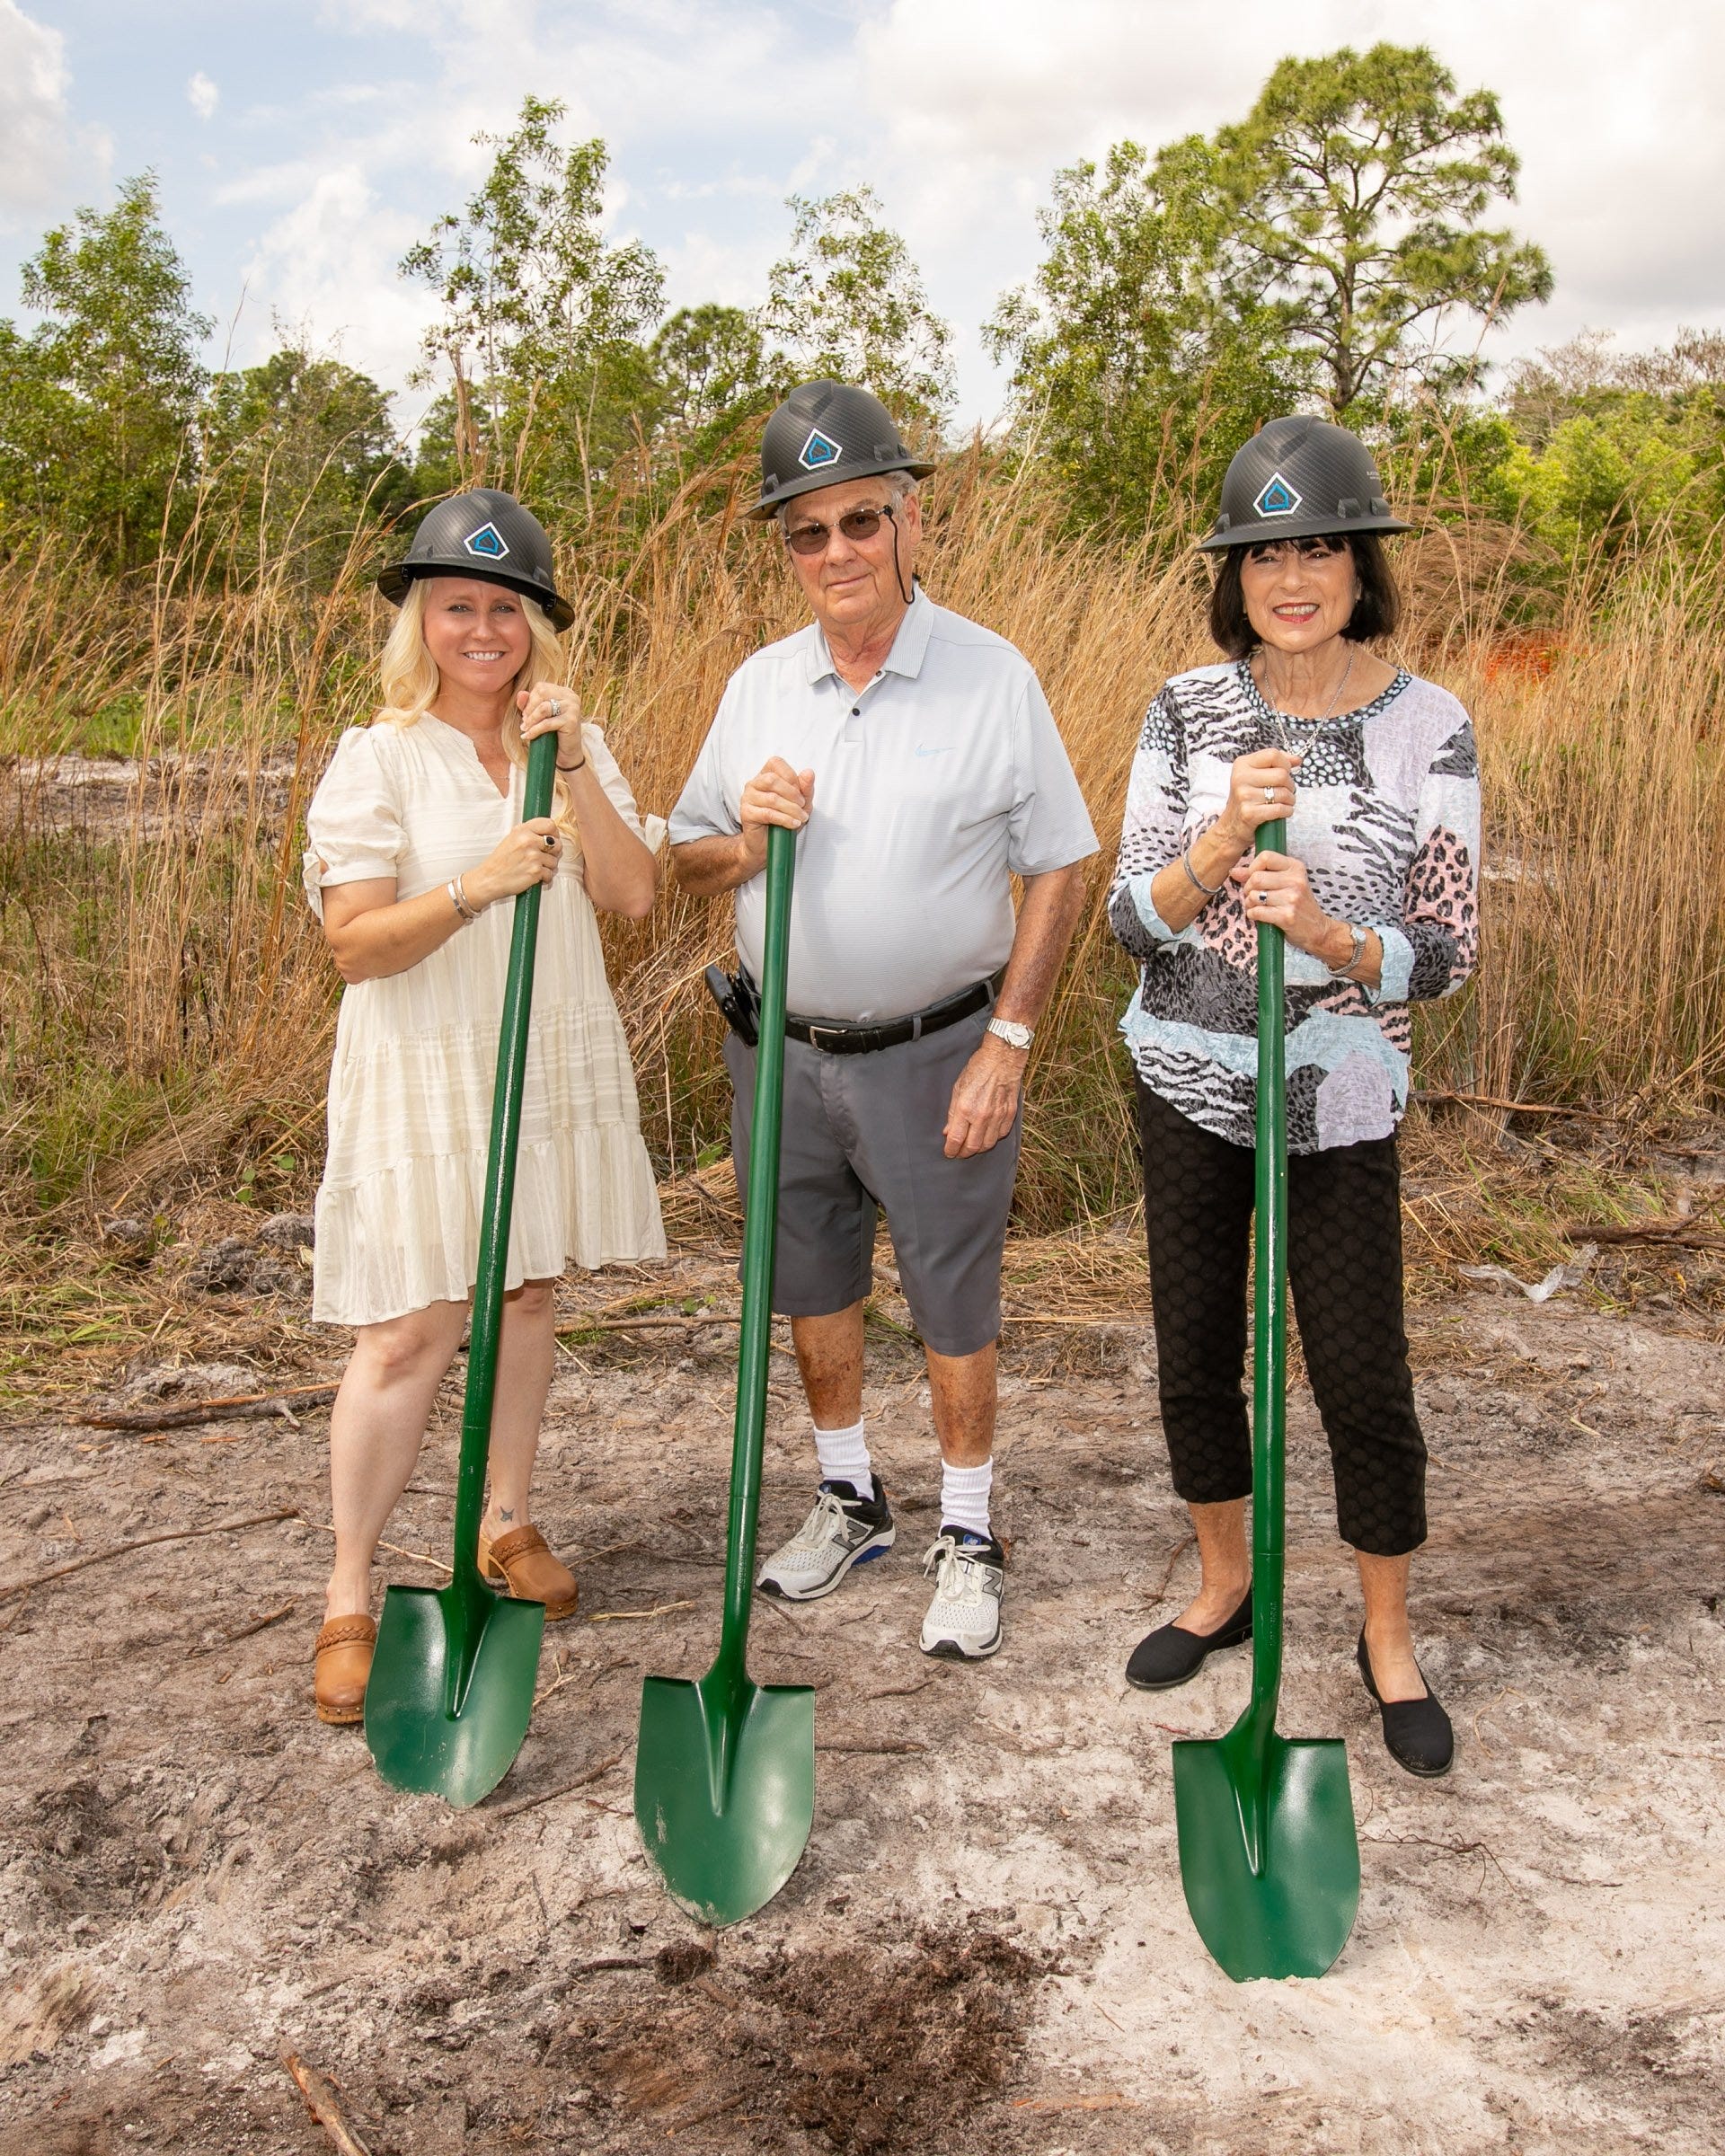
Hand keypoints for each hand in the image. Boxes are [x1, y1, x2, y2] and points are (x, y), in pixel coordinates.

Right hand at [467, 817, 563, 907]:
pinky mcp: (535, 871)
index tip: (552, 839)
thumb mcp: (511, 839)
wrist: (489, 879)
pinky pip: (550, 874)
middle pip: (557, 843)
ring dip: (548, 867)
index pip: (550, 824)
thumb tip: (550, 835)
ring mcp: (533, 856)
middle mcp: (528, 841)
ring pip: (554, 861)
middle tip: (543, 858)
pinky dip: (544, 878)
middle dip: (554, 853)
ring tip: (535, 868)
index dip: (554, 833)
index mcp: (522, 830)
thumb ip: (529, 834)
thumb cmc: (500, 862)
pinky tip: (534, 877)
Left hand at [517, 685, 585, 768]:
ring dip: (531, 719)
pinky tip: (527, 736)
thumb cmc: (553, 734)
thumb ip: (529, 703)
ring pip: (544, 708)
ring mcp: (573, 708)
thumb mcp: (538, 716)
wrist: (567, 754)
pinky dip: (534, 730)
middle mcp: (571, 697)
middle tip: (524, 722)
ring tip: (525, 728)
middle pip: (542, 693)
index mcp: (565, 692)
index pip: (541, 688)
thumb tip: (520, 694)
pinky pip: (547, 723)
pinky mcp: (572, 721)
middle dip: (529, 708)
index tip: (525, 715)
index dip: (529, 700)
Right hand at [738, 757, 813, 876]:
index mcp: (765, 775)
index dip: (791, 776)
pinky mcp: (746, 813)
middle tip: (803, 806)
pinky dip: (785, 819)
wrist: (767, 845)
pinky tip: (793, 824)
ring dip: (791, 809)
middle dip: (792, 793)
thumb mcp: (800, 803)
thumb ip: (805, 788)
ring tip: (800, 818)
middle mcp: (753, 784)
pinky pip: (768, 813)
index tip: (801, 792)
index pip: (776, 763)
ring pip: (772, 798)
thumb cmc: (783, 821)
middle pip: (772, 779)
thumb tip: (809, 772)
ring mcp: (747, 798)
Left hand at [942, 1034, 1024, 1158]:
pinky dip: (993, 1138)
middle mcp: (982, 1116)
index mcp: (965, 1108)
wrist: (1002, 1058)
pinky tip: (987, 1135)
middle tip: (959, 1153)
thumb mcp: (957, 1088)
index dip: (951, 1150)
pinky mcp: (1010, 1114)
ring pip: (988, 1144)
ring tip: (972, 1146)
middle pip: (973, 1147)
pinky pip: (1001, 1134)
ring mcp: (998, 1116)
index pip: (956, 1139)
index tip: (949, 1152)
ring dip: (978, 1148)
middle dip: (963, 1153)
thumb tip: (948, 1131)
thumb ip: (952, 1113)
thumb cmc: (977, 1070)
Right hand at [1214, 750, 1301, 853]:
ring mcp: (1244, 796)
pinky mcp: (1249, 813)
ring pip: (1283, 793)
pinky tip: (1282, 812)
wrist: (1232, 826)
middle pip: (1282, 774)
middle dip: (1290, 785)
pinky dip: (1286, 811)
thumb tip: (1297, 760)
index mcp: (1242, 764)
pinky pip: (1280, 809)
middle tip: (1285, 792)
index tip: (1285, 772)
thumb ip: (1276, 764)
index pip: (1273, 754)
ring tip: (1283, 803)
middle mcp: (1240, 778)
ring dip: (1289, 800)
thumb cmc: (1248, 799)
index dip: (1285, 764)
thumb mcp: (1256, 776)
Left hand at [1229, 849, 1333, 956]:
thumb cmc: (1298, 905)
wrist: (1317, 929)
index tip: (1253, 878)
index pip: (1265, 857)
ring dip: (1250, 904)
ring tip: (1259, 907)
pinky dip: (1253, 915)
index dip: (1252, 868)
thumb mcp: (1284, 883)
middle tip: (1254, 897)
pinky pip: (1257, 912)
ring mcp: (1292, 898)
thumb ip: (1260, 874)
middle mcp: (1296, 880)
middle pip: (1256, 878)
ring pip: (1254, 896)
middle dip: (1248, 889)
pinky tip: (1262, 916)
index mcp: (1295, 867)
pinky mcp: (1287, 916)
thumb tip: (1234, 871)